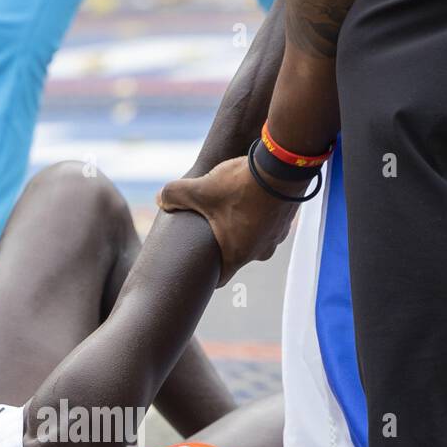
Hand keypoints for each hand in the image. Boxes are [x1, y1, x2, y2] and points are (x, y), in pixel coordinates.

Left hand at [158, 156, 308, 286]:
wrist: (284, 167)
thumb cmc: (241, 185)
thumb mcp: (200, 189)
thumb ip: (174, 195)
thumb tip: (159, 199)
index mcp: (237, 255)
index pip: (220, 279)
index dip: (207, 277)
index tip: (198, 272)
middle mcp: (260, 252)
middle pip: (236, 256)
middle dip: (224, 246)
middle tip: (211, 232)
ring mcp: (277, 236)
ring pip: (256, 240)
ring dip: (245, 229)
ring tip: (233, 210)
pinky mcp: (287, 219)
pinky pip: (270, 223)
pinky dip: (261, 215)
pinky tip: (253, 199)